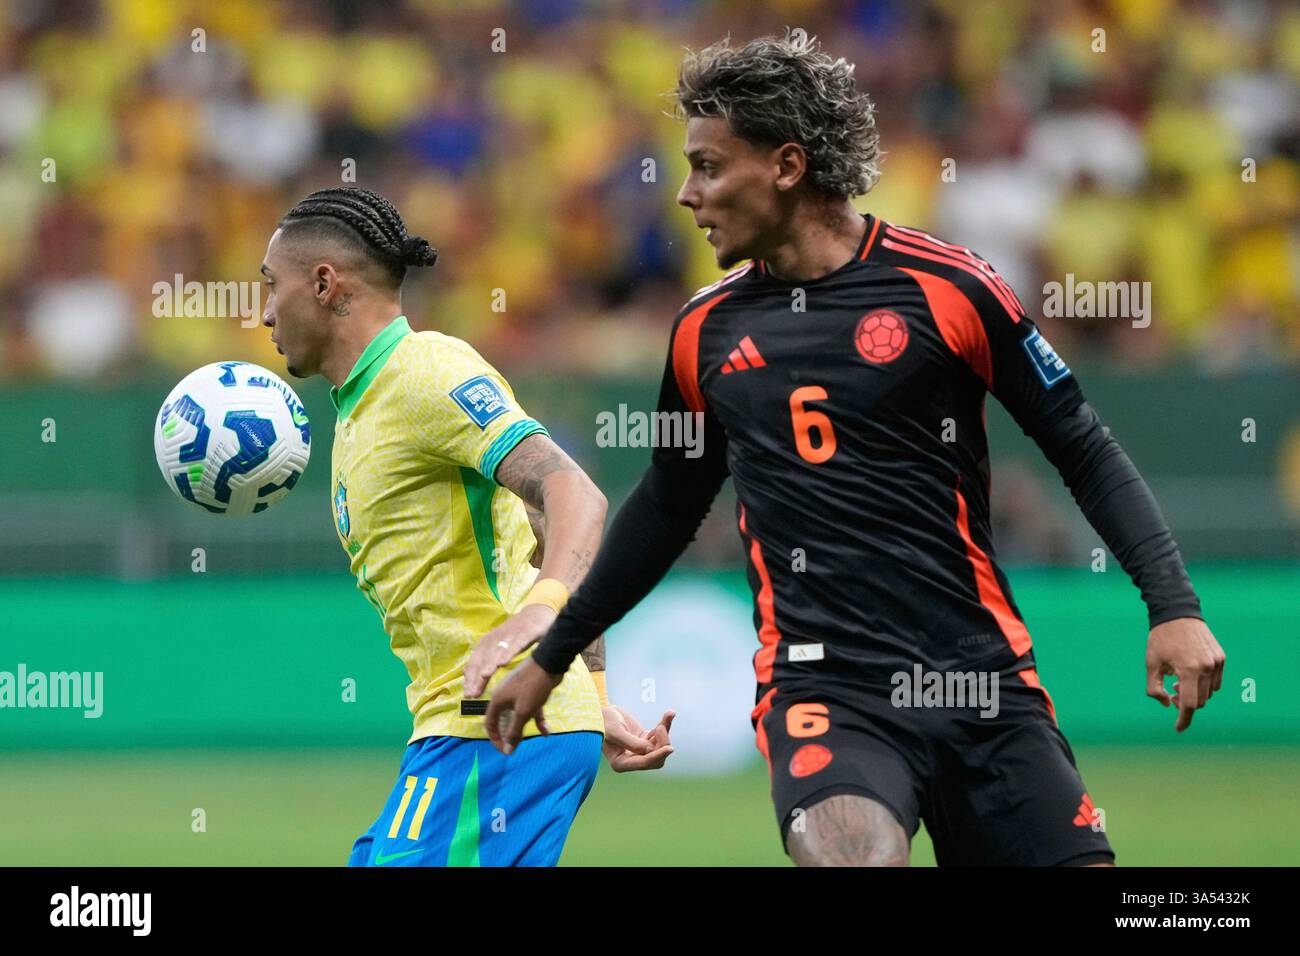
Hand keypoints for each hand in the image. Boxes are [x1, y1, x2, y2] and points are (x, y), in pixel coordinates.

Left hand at [464, 604, 555, 697]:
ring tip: (483, 677)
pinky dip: (508, 653)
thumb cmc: (518, 632)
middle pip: (484, 659)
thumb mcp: (499, 645)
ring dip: (489, 665)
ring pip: (497, 652)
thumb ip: (485, 659)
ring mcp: (511, 634)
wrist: (538, 612)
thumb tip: (466, 673)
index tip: (468, 694)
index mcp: (489, 642)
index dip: (471, 678)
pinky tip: (503, 663)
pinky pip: (516, 644)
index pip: (476, 661)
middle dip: (477, 676)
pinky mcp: (525, 632)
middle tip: (473, 693)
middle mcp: (497, 638)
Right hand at [485, 657, 563, 754]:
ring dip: (523, 727)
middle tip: (517, 747)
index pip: (490, 724)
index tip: (505, 750)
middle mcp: (504, 696)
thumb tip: (507, 751)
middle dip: (510, 734)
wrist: (550, 663)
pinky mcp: (530, 692)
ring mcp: (518, 694)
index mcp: (497, 700)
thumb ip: (514, 732)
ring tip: (530, 739)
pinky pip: (531, 710)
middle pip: (504, 720)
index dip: (495, 739)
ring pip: (518, 715)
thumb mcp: (523, 712)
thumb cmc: (533, 687)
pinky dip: (537, 720)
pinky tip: (547, 732)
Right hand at [601, 705, 674, 771]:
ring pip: (660, 746)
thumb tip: (652, 751)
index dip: (657, 756)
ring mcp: (639, 750)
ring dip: (665, 730)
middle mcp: (631, 759)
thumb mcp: (616, 731)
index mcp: (620, 763)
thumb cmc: (603, 722)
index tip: (670, 748)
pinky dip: (665, 724)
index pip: (644, 763)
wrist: (600, 711)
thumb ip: (633, 743)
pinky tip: (670, 713)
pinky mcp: (644, 739)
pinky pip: (659, 735)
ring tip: (668, 714)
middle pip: (656, 758)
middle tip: (660, 726)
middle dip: (662, 743)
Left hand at [1145, 617, 1224, 732]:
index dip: (1184, 719)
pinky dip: (1204, 684)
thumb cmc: (1161, 639)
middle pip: (1200, 700)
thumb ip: (1155, 688)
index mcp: (1189, 670)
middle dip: (1186, 703)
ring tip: (1178, 681)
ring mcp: (1216, 662)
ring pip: (1209, 692)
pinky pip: (1215, 682)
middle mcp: (1207, 667)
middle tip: (1171, 693)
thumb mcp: (1151, 664)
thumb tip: (1168, 705)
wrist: (1177, 614)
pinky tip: (1190, 674)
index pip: (1190, 704)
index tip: (1178, 728)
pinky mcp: (1221, 658)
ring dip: (1195, 693)